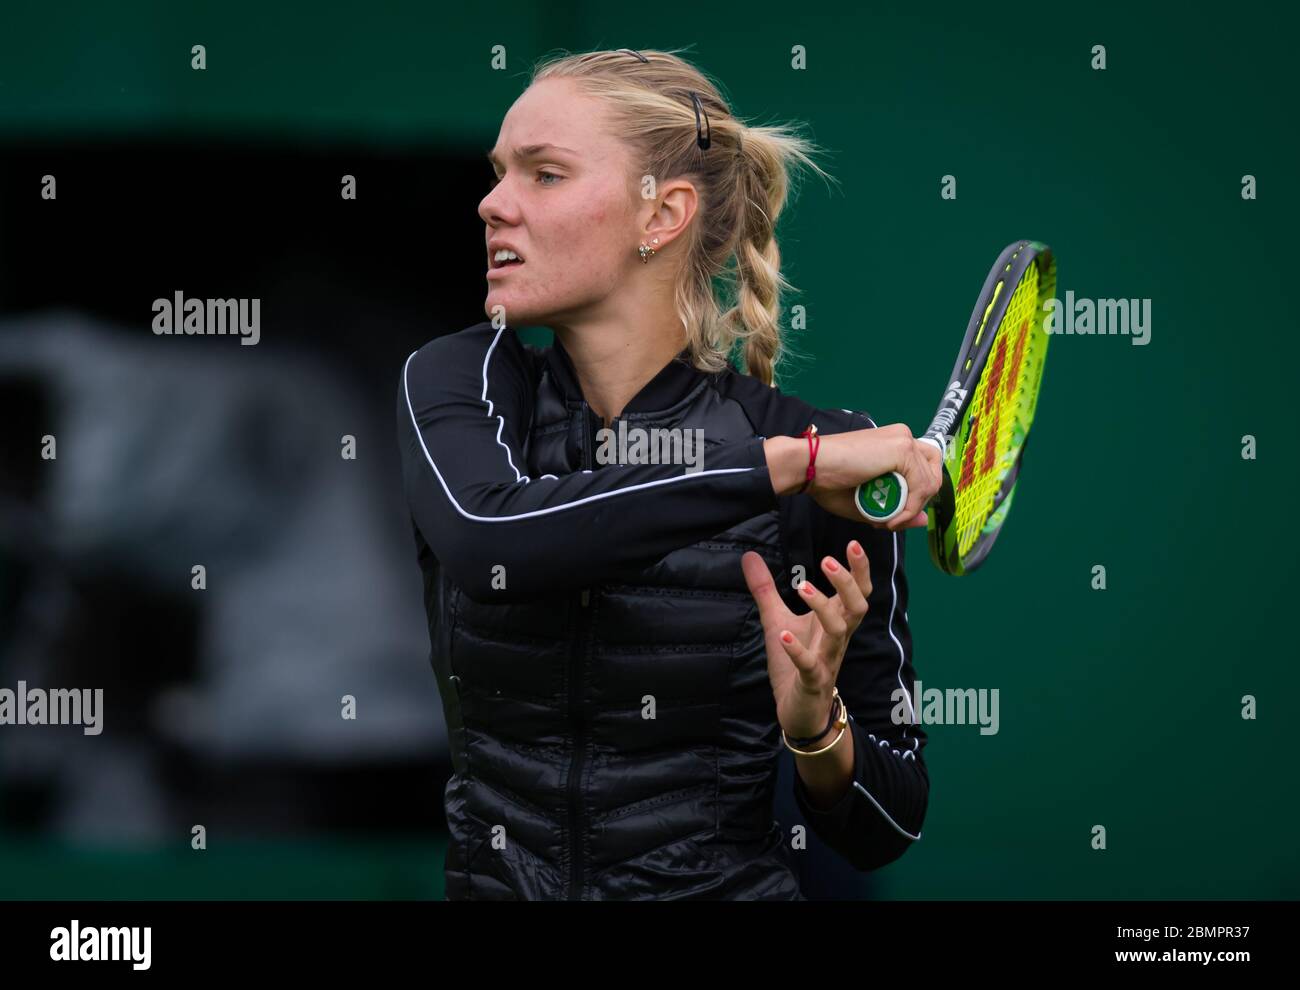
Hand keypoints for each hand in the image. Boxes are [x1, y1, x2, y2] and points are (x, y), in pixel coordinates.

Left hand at [740, 540, 872, 741]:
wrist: (800, 710)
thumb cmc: (794, 663)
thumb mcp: (776, 619)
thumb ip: (765, 589)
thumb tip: (749, 555)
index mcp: (835, 621)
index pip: (858, 591)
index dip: (859, 569)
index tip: (854, 542)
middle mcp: (837, 638)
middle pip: (857, 606)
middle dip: (847, 582)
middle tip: (828, 559)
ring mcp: (827, 660)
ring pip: (839, 632)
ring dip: (823, 608)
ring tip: (803, 587)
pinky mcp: (812, 681)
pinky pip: (811, 666)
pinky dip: (798, 651)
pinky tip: (783, 636)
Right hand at [765, 426, 943, 529]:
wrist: (810, 466)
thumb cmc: (830, 482)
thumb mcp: (870, 503)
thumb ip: (899, 509)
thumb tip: (924, 519)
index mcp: (894, 443)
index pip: (924, 470)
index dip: (915, 496)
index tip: (895, 514)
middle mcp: (903, 436)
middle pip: (933, 474)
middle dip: (919, 501)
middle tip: (894, 518)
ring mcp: (904, 440)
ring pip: (929, 482)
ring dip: (911, 509)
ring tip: (887, 520)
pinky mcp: (903, 448)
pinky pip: (921, 485)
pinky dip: (909, 507)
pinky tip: (889, 517)